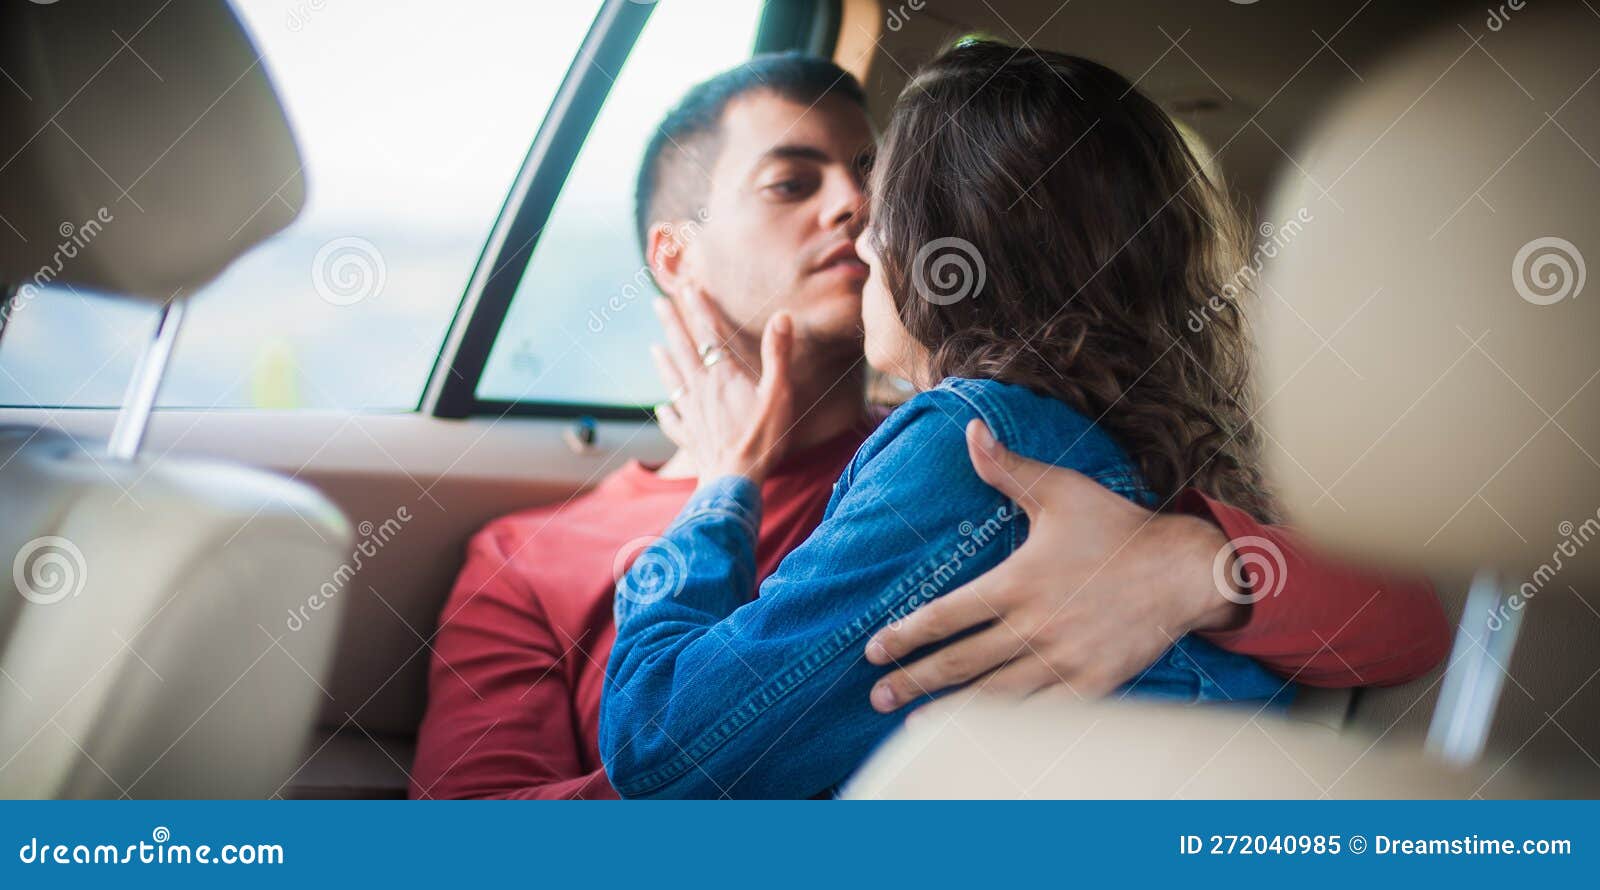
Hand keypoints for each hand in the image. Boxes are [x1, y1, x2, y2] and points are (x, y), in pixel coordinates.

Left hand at [650, 284, 796, 484]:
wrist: (734, 481)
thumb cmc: (761, 439)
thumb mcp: (778, 393)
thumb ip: (777, 354)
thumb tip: (782, 316)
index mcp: (723, 375)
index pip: (709, 333)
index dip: (699, 308)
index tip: (689, 286)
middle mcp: (701, 389)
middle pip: (682, 349)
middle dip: (671, 324)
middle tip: (657, 302)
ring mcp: (691, 414)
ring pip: (673, 381)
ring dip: (663, 361)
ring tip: (654, 347)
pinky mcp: (689, 437)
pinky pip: (673, 420)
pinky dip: (666, 412)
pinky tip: (661, 409)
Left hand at [864, 420, 1246, 709]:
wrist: (1185, 570)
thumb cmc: (1118, 526)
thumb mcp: (1060, 490)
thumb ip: (1007, 468)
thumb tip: (970, 430)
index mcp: (1018, 583)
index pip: (947, 615)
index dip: (907, 634)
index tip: (875, 649)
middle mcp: (1035, 627)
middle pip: (961, 661)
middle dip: (914, 679)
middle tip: (877, 695)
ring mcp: (1064, 660)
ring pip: (994, 694)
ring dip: (948, 709)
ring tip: (911, 720)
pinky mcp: (1092, 684)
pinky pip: (1040, 713)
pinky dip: (1007, 727)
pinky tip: (979, 735)